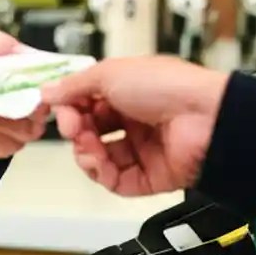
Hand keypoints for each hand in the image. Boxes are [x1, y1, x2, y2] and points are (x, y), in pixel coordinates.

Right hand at [40, 56, 226, 196]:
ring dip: (86, 154)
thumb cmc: (169, 87)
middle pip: (90, 132)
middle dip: (75, 131)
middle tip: (72, 127)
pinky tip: (99, 163)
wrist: (207, 119)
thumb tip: (48, 91)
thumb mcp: (112, 73)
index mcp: (128, 91)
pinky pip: (116, 181)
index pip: (87, 103)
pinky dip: (102, 175)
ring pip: (99, 159)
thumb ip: (75, 84)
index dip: (70, 107)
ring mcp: (142, 149)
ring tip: (88, 147)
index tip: (59, 109)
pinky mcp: (150, 176)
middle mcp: (135, 119)